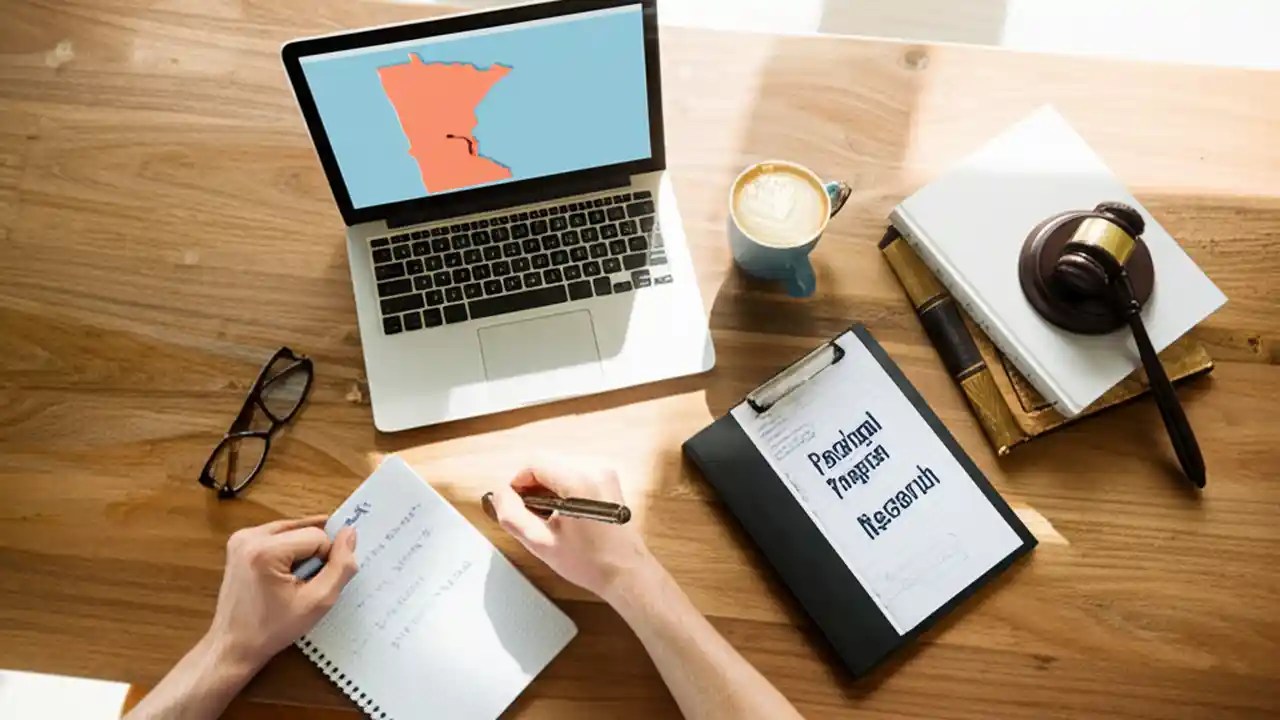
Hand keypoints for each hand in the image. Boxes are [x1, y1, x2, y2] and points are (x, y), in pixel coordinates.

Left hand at [207, 516, 358, 669]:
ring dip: (302, 550)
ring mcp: (241, 538)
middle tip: (304, 583)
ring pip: (293, 529)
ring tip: (293, 580)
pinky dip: (288, 549)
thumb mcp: (317, 602)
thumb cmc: (272, 629)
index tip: (314, 585)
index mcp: (265, 550)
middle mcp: (250, 537)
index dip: (326, 560)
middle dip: (313, 553)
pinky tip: (284, 573)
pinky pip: (278, 534)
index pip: (318, 537)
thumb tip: (350, 534)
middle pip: (305, 529)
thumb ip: (341, 566)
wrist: (234, 645)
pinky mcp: (239, 542)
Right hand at [489, 463, 652, 599]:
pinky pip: (574, 471)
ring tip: (547, 516)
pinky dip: (561, 487)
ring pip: (559, 466)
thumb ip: (512, 516)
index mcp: (579, 481)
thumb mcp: (541, 543)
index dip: (517, 482)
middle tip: (530, 514)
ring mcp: (604, 471)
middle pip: (547, 462)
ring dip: (546, 486)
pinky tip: (562, 512)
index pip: (534, 463)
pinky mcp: (608, 478)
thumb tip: (498, 495)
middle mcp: (595, 468)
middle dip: (532, 485)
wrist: (626, 572)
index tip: (513, 504)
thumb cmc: (590, 562)